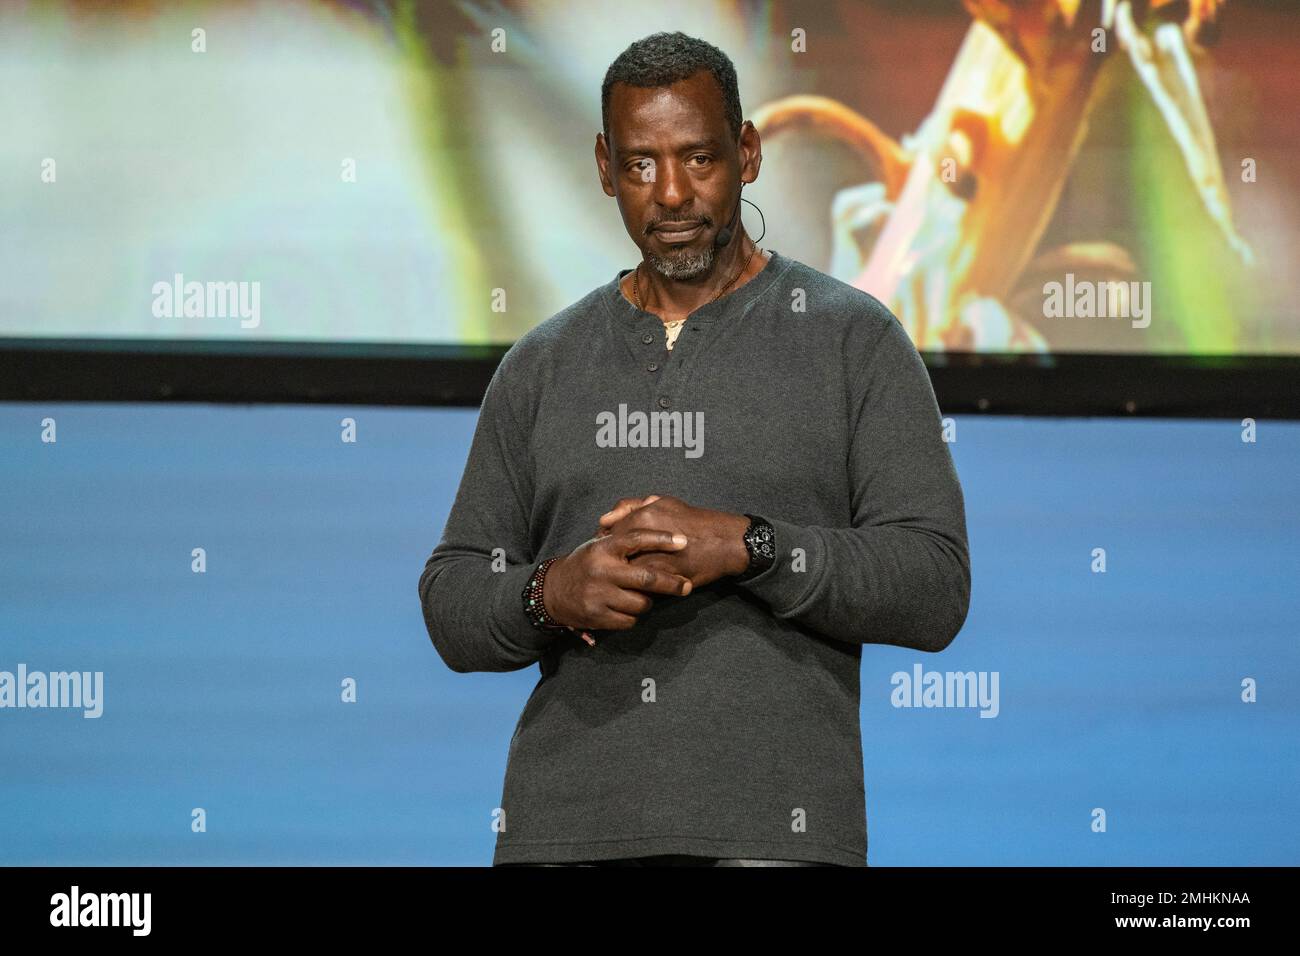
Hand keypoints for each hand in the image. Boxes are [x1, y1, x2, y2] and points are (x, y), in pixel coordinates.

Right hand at [542, 523, 694, 641]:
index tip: (683, 541)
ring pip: (641, 603)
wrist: (554, 591)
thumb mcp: (599, 542)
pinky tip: (627, 608)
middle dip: (671, 583)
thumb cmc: (587, 563)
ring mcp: (598, 594)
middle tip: (686, 585)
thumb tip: (652, 503)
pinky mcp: (597, 616)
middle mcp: (601, 570)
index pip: (636, 539)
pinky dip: (633, 616)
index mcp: (603, 548)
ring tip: (643, 596)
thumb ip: (624, 526)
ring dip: (647, 601)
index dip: (662, 539)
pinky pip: (630, 620)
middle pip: (646, 578)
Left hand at [595, 494, 749, 589]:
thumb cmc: (693, 520)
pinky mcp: (667, 575)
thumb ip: (629, 506)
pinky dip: (638, 587)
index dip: (603, 544)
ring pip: (627, 571)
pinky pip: (644, 585)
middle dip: (610, 562)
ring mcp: (657, 556)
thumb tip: (603, 520)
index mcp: (643, 516)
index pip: (609, 532)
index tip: (605, 551)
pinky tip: (637, 587)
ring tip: (621, 580)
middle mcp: (647, 535)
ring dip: (621, 577)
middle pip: (615, 554)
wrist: (725, 540)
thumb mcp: (662, 502)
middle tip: (609, 569)